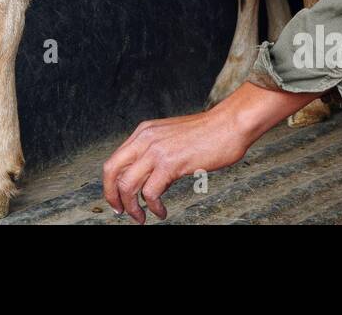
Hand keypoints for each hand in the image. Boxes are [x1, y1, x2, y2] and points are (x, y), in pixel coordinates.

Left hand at [102, 98, 253, 223]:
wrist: (230, 124)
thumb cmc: (208, 133)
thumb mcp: (172, 138)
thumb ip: (157, 153)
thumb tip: (149, 179)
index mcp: (144, 132)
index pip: (115, 160)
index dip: (111, 183)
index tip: (118, 199)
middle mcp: (145, 139)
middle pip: (112, 171)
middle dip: (112, 196)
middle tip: (121, 211)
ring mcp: (156, 150)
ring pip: (127, 185)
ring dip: (131, 207)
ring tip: (141, 218)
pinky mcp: (170, 163)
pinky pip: (150, 193)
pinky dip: (153, 207)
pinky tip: (161, 212)